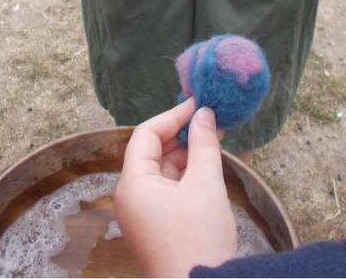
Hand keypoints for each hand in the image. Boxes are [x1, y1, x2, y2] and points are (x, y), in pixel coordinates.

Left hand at [115, 99, 236, 276]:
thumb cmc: (199, 240)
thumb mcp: (205, 183)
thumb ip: (204, 143)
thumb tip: (204, 114)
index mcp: (132, 184)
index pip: (146, 134)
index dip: (173, 116)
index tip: (199, 105)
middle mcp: (131, 197)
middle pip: (152, 151)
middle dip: (182, 134)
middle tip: (212, 121)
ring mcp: (142, 215)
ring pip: (162, 171)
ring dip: (187, 154)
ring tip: (215, 140)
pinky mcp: (156, 227)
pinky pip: (168, 190)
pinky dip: (186, 175)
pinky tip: (208, 165)